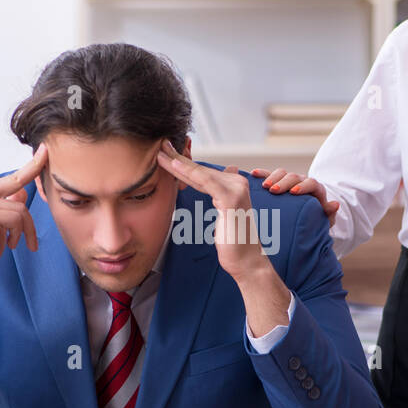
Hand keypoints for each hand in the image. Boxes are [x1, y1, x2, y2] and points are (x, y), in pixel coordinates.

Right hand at [0, 143, 48, 292]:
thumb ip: (7, 206)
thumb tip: (21, 191)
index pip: (11, 177)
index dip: (30, 165)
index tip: (45, 151)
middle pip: (18, 183)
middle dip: (36, 175)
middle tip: (48, 158)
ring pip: (20, 208)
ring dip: (26, 229)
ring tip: (18, 243)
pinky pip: (17, 219)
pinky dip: (19, 234)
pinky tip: (10, 244)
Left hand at [157, 140, 269, 281]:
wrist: (246, 261)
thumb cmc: (234, 242)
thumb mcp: (223, 214)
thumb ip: (218, 195)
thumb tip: (216, 179)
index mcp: (234, 184)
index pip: (203, 172)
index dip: (184, 163)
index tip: (166, 153)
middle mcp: (237, 182)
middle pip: (200, 170)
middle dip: (178, 158)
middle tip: (160, 145)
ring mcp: (235, 189)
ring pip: (199, 173)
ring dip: (178, 162)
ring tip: (161, 152)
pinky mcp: (231, 198)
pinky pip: (206, 182)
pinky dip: (190, 172)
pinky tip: (175, 164)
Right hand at [247, 167, 339, 228]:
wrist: (308, 215)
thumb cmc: (316, 219)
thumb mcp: (325, 220)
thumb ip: (329, 213)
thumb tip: (335, 204)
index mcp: (315, 189)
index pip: (311, 183)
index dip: (303, 186)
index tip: (294, 193)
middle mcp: (302, 181)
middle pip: (293, 176)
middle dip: (284, 182)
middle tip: (274, 190)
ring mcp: (289, 180)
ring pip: (281, 173)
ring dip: (272, 178)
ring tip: (264, 186)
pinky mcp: (278, 181)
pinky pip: (269, 174)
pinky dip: (262, 173)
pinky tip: (253, 175)